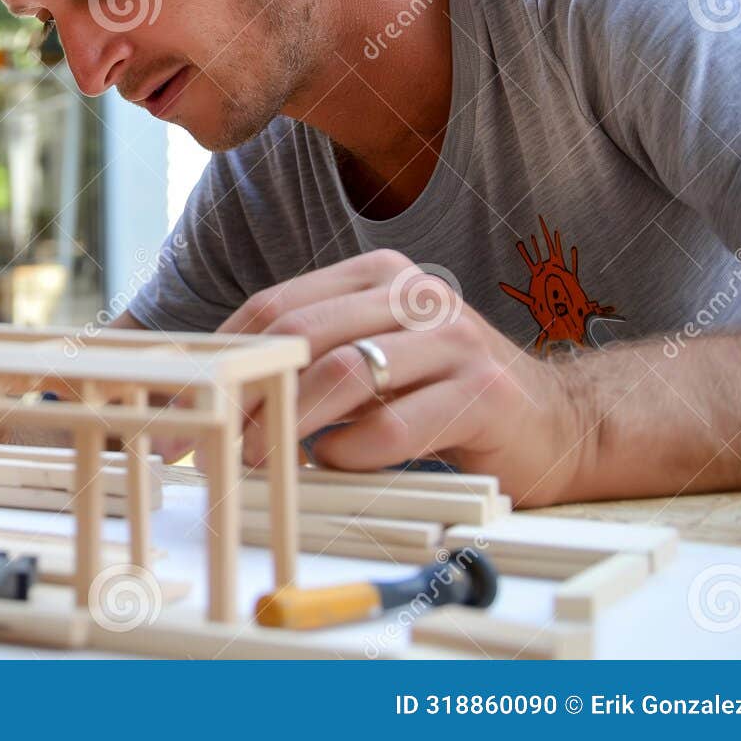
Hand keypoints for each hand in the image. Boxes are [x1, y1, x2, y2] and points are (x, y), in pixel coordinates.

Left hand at [222, 249, 584, 505]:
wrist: (558, 423)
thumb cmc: (443, 394)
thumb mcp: (373, 359)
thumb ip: (309, 361)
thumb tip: (215, 390)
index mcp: (378, 276)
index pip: (275, 305)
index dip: (219, 356)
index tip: (183, 402)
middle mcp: (415, 296)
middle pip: (300, 334)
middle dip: (243, 390)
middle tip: (212, 438)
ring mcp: (453, 340)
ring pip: (343, 373)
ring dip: (288, 423)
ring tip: (260, 457)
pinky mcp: (483, 394)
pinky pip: (394, 424)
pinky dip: (350, 451)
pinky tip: (336, 464)